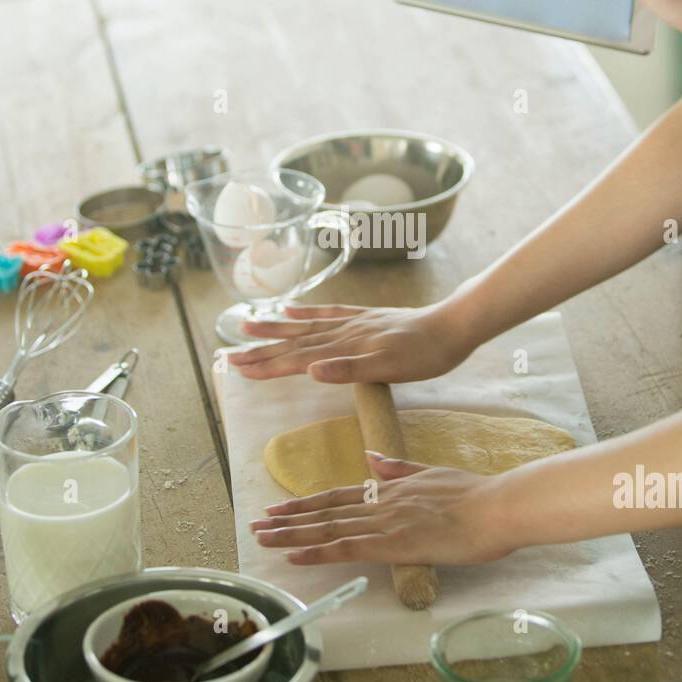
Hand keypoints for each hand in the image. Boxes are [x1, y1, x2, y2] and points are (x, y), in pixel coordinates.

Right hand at [228, 300, 473, 382]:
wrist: (452, 327)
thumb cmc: (425, 355)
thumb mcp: (390, 368)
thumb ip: (349, 369)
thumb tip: (309, 370)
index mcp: (346, 348)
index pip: (298, 359)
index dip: (268, 365)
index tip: (239, 369)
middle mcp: (344, 333)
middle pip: (295, 343)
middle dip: (261, 350)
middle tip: (229, 354)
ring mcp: (354, 323)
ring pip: (306, 327)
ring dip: (276, 328)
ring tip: (247, 323)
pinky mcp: (366, 317)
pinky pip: (329, 313)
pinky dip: (307, 312)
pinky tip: (291, 310)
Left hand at [250, 452, 514, 564]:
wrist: (496, 506)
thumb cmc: (475, 495)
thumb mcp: (432, 472)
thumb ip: (399, 468)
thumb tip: (372, 457)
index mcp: (390, 489)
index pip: (340, 496)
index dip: (308, 504)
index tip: (281, 508)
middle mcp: (380, 503)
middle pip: (325, 512)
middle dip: (289, 520)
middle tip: (257, 525)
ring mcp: (384, 522)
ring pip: (328, 529)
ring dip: (292, 535)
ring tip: (262, 539)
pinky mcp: (392, 543)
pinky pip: (346, 548)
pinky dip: (317, 552)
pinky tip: (293, 556)